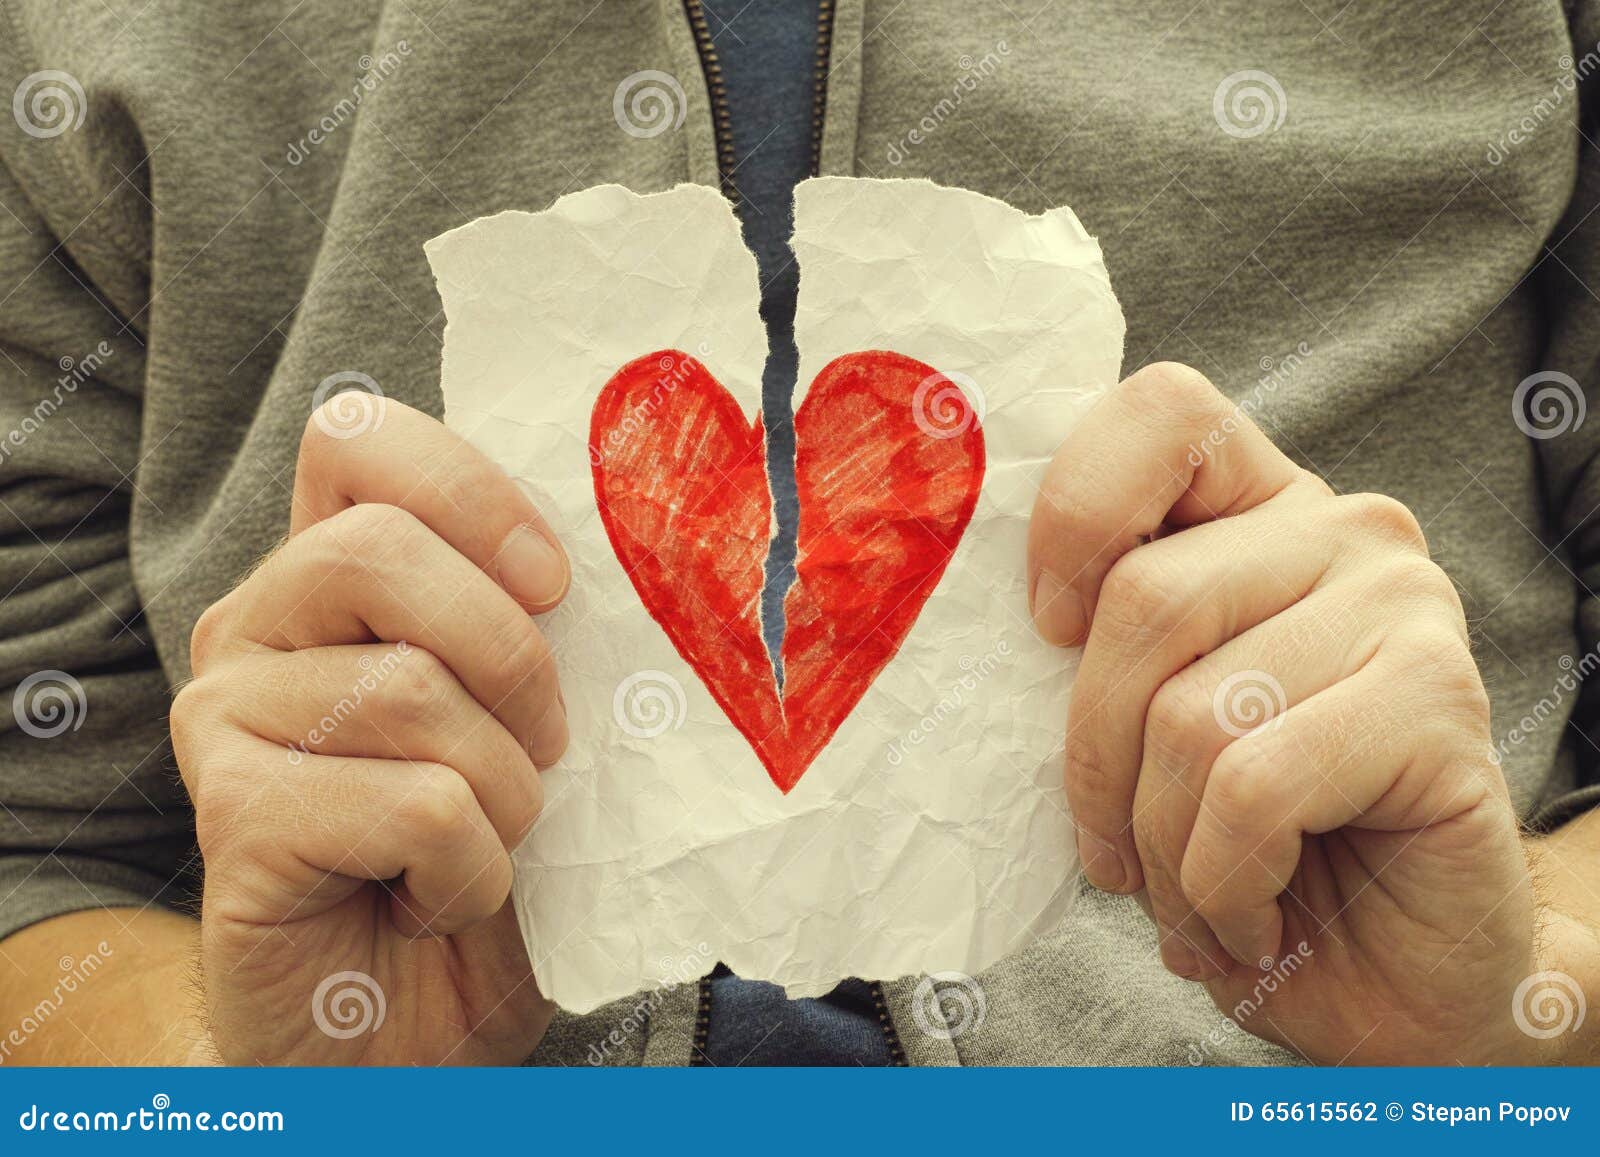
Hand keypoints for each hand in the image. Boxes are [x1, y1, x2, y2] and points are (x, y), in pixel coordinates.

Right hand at [172, 397, 568, 1064]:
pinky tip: (437, 899)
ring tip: (490, 843)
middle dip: (511, 656)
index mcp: (331, 580)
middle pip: (378, 548)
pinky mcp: (229, 819)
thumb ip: (541, 628)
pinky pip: (413, 804)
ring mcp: (225, 718)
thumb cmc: (484, 857)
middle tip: (550, 750)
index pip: (355, 437)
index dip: (466, 488)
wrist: (412, 1028)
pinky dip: (471, 869)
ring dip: (505, 791)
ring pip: (409, 689)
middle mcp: (256, 627)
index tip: (554, 584)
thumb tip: (645, 555)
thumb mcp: (531, 721)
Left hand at [1028, 363, 1548, 1064]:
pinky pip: (1256, 785)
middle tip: (1111, 857)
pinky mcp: (1443, 697)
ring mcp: (1403, 603)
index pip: (1161, 411)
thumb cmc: (1245, 843)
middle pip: (1145, 599)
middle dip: (1094, 760)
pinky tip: (1250, 918)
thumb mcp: (1143, 724)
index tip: (1047, 633)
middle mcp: (1343, 528)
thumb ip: (1094, 650)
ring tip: (1187, 900)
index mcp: (1257, 507)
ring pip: (1193, 711)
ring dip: (1160, 846)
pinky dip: (1221, 881)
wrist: (1391, 970)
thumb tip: (981, 635)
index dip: (1076, 514)